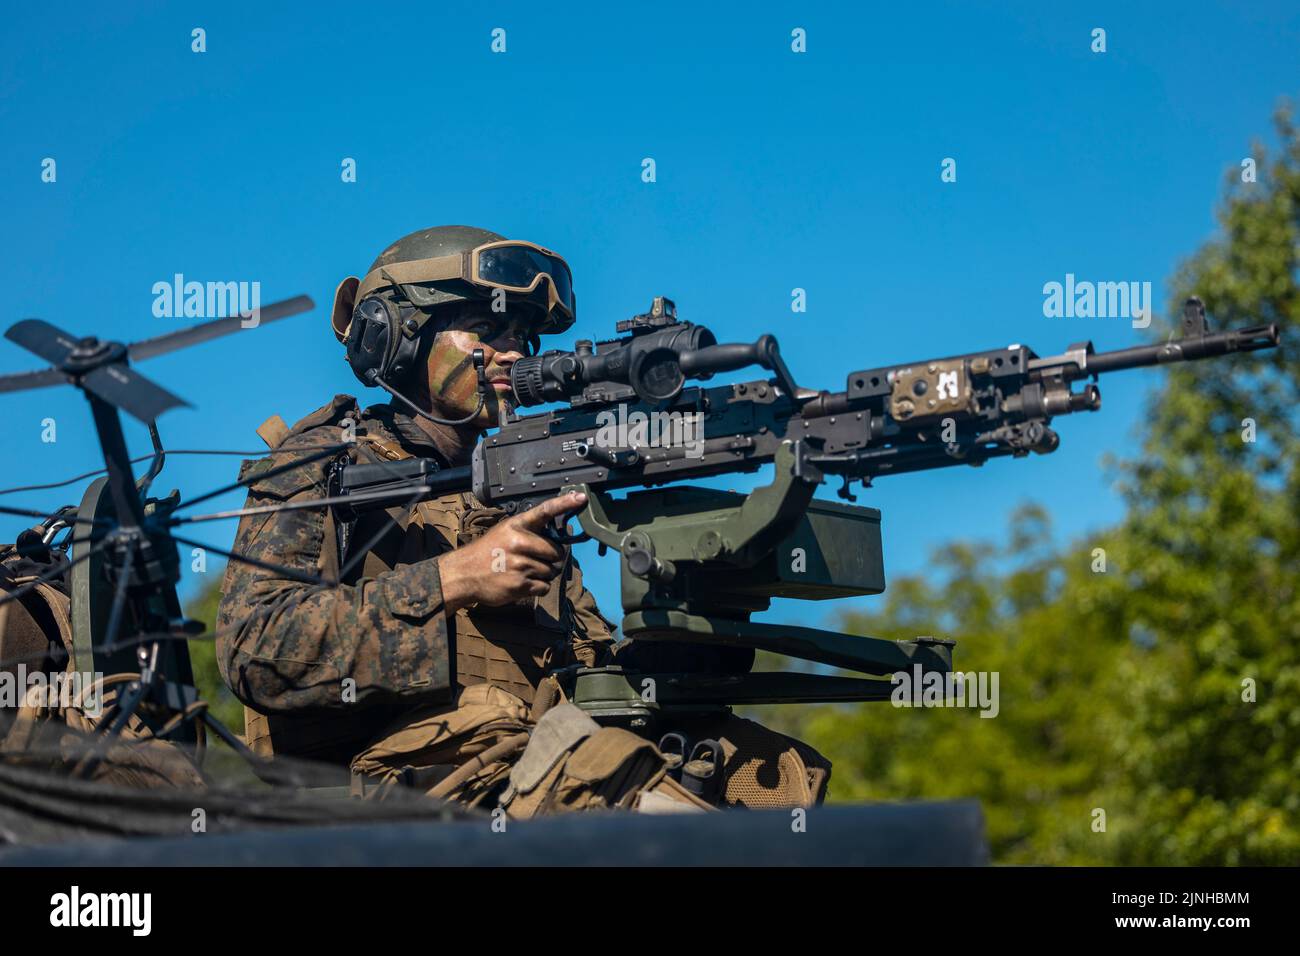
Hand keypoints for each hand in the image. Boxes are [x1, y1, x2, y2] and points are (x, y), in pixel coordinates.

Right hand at [436, 491, 587, 612]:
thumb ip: (529, 532)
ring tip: (523, 571)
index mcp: (515, 526)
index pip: (544, 511)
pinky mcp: (520, 584)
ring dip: (543, 574)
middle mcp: (519, 542)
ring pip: (552, 571)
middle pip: (556, 551)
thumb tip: (558, 536)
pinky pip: (544, 586)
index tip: (581, 497)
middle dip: (551, 558)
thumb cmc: (487, 552)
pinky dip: (537, 587)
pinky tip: (522, 582)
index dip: (564, 503)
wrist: (463, 574)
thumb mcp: (504, 533)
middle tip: (535, 559)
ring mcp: (520, 564)